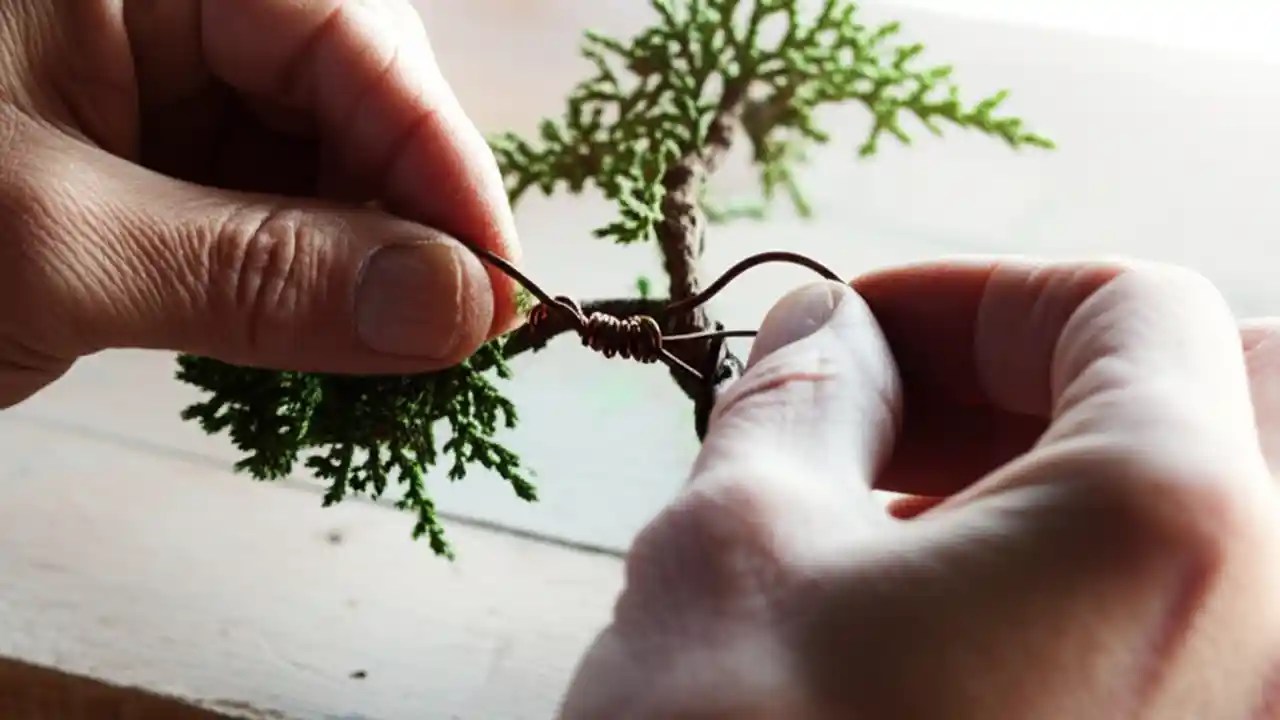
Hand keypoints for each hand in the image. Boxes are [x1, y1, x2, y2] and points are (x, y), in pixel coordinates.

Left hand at [0, 1, 518, 407]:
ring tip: (377, 353)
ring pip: (313, 160)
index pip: (347, 32)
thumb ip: (264, 272)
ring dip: (354, 260)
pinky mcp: (139, 160)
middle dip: (398, 215)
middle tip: (442, 335)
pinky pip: (261, 207)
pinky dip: (295, 277)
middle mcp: (161, 12)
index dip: (438, 159)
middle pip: (346, 94)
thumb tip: (458, 306)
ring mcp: (148, 84)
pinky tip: (311, 335)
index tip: (495, 287)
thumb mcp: (63, 247)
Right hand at [558, 259, 1279, 718]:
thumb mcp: (732, 544)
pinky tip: (946, 635)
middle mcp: (1274, 639)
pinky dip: (1084, 595)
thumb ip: (799, 394)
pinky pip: (1190, 645)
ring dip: (1071, 485)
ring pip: (1219, 532)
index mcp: (1179, 527)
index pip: (1127, 310)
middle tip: (910, 417)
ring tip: (905, 528)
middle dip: (1059, 380)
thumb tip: (826, 330)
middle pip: (1227, 406)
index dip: (971, 298)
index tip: (852, 336)